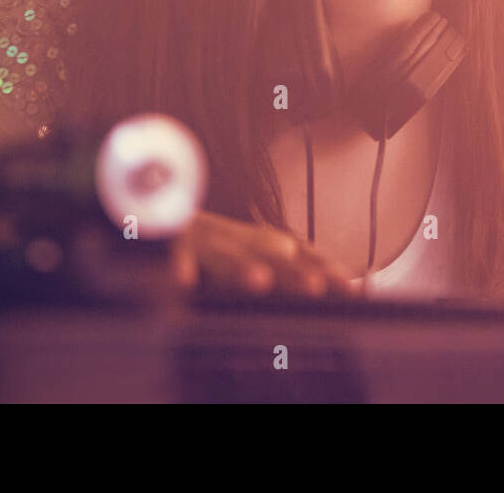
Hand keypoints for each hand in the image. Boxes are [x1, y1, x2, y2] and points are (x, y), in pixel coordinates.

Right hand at [172, 210, 362, 299]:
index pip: (300, 254)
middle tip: (316, 288)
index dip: (326, 269)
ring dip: (240, 267)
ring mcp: (200, 241)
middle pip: (267, 255)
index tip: (353, 290)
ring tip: (258, 280)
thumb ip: (290, 270)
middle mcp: (235, 239)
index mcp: (259, 244)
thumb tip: (348, 287)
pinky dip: (177, 266)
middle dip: (292, 272)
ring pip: (223, 253)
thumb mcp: (248, 258)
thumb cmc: (205, 246)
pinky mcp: (164, 244)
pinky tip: (183, 280)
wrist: (150, 213)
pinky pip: (169, 255)